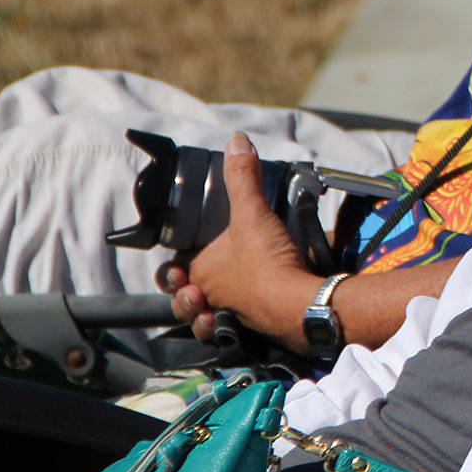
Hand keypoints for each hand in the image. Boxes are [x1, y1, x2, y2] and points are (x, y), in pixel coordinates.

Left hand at [167, 132, 322, 345]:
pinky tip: (236, 315)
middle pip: (186, 297)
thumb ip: (243, 177)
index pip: (175, 271)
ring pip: (203, 318)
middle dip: (183, 292)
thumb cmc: (267, 263)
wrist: (298, 304)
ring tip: (206, 302)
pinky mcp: (249, 329)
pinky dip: (229, 325)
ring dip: (199, 312)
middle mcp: (210, 296)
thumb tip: (237, 140)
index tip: (178, 264)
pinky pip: (229, 331)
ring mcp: (228, 316)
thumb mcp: (253, 213)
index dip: (173, 269)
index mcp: (201, 271)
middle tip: (191, 285)